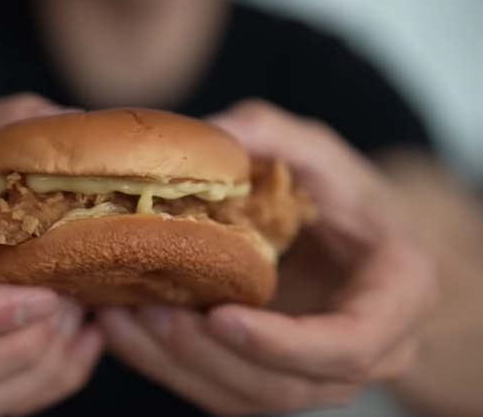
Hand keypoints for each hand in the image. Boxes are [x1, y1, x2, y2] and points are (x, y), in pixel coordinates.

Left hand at [97, 100, 435, 415]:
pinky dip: (169, 369)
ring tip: (123, 321)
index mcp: (397, 296)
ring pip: (247, 397)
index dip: (283, 343)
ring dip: (178, 366)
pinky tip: (125, 333)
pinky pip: (223, 392)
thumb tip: (207, 131)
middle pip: (287, 385)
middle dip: (209, 354)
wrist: (359, 241)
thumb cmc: (344, 196)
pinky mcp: (275, 378)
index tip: (220, 316)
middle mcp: (367, 351)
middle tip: (148, 312)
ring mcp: (320, 375)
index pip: (350, 344)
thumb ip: (271, 135)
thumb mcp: (318, 152)